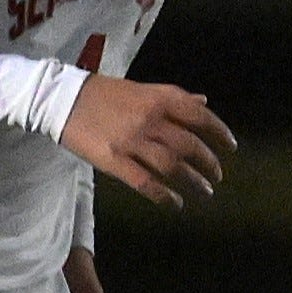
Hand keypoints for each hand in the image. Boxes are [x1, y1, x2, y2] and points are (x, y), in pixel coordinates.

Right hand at [62, 74, 233, 206]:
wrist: (60, 98)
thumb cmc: (103, 93)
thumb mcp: (142, 89)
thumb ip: (174, 98)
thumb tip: (204, 101)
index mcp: (159, 98)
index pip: (200, 116)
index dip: (219, 132)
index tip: (231, 147)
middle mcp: (150, 119)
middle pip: (190, 145)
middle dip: (209, 163)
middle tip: (217, 176)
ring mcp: (132, 141)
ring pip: (173, 166)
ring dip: (193, 182)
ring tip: (206, 192)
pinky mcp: (113, 160)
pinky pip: (145, 182)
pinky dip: (164, 196)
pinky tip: (176, 203)